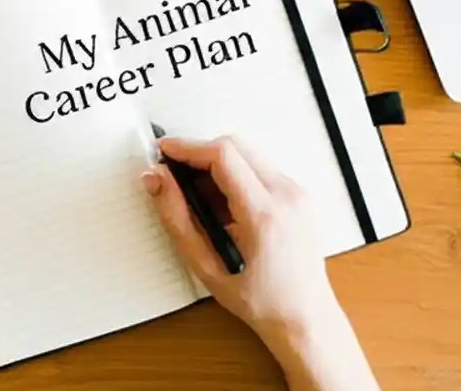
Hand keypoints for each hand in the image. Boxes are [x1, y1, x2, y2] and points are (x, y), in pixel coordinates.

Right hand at [142, 137, 378, 390]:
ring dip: (218, 164)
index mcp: (264, 214)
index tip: (164, 152)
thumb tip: (157, 180)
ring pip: (248, 153)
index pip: (223, 156)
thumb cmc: (260, 300)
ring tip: (201, 199)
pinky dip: (236, 175)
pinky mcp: (298, 195)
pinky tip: (224, 205)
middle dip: (200, 153)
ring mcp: (297, 193)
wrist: (303, 316)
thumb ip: (176, 217)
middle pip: (236, 145)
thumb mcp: (205, 265)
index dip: (187, 147)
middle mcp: (286, 196)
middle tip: (176, 175)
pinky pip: (260, 167)